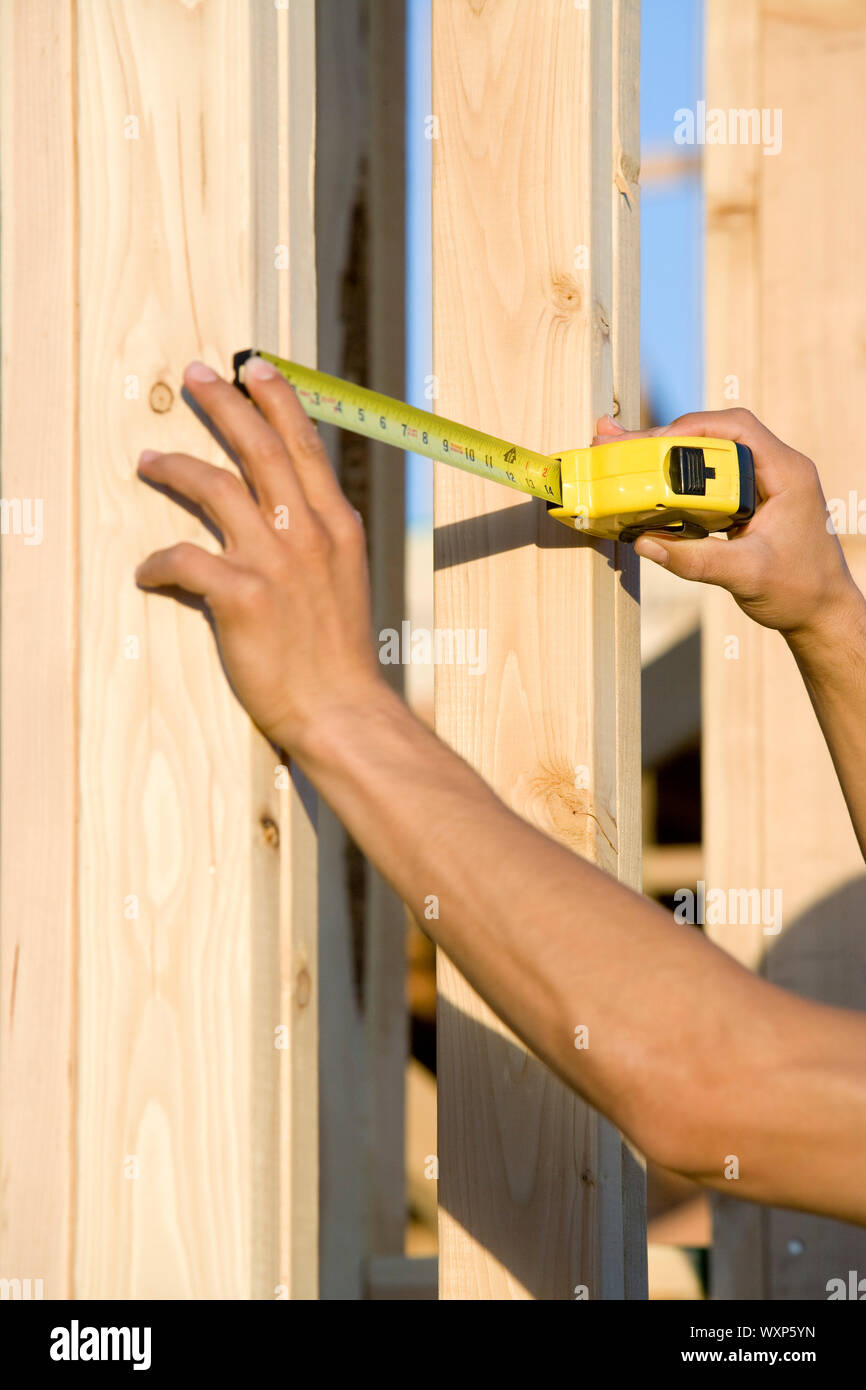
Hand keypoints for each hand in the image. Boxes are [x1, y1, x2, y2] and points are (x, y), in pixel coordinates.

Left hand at [135, 357, 385, 753]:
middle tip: (197, 375)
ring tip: (148, 459)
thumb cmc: (340, 656)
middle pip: (260, 447)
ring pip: (216, 488)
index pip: (304, 445)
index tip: (255, 367)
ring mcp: (275, 562)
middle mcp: (308, 534)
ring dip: (176, 467)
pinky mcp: (242, 596)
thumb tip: (294, 512)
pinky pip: (185, 560)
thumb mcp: (347, 581)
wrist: (341, 710)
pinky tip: (147, 572)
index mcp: (337, 526)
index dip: (277, 399)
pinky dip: (159, 563)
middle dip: (226, 404)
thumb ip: (321, 540)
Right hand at [595, 407, 858, 638]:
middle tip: (621, 444)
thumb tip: (644, 542)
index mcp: (787, 473)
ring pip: (709, 454)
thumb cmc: (800, 591)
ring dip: (668, 457)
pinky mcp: (747, 500)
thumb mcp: (745, 575)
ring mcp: (762, 483)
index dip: (691, 429)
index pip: (736, 429)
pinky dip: (677, 481)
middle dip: (666, 439)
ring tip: (627, 459)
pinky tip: (650, 486)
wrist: (820, 613)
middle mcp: (776, 468)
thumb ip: (694, 560)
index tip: (651, 444)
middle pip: (715, 435)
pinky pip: (708, 479)